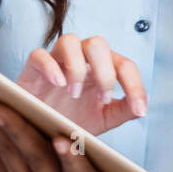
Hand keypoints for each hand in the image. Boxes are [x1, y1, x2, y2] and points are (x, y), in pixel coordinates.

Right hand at [15, 33, 146, 134]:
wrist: (41, 131)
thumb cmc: (73, 119)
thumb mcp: (104, 119)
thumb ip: (123, 111)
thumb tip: (140, 109)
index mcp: (101, 68)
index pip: (124, 65)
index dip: (135, 86)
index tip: (139, 111)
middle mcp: (80, 59)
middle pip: (97, 43)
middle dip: (105, 73)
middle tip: (102, 100)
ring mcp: (56, 61)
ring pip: (69, 40)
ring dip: (76, 67)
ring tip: (74, 93)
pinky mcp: (32, 69)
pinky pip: (39, 55)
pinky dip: (50, 67)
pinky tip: (58, 84)